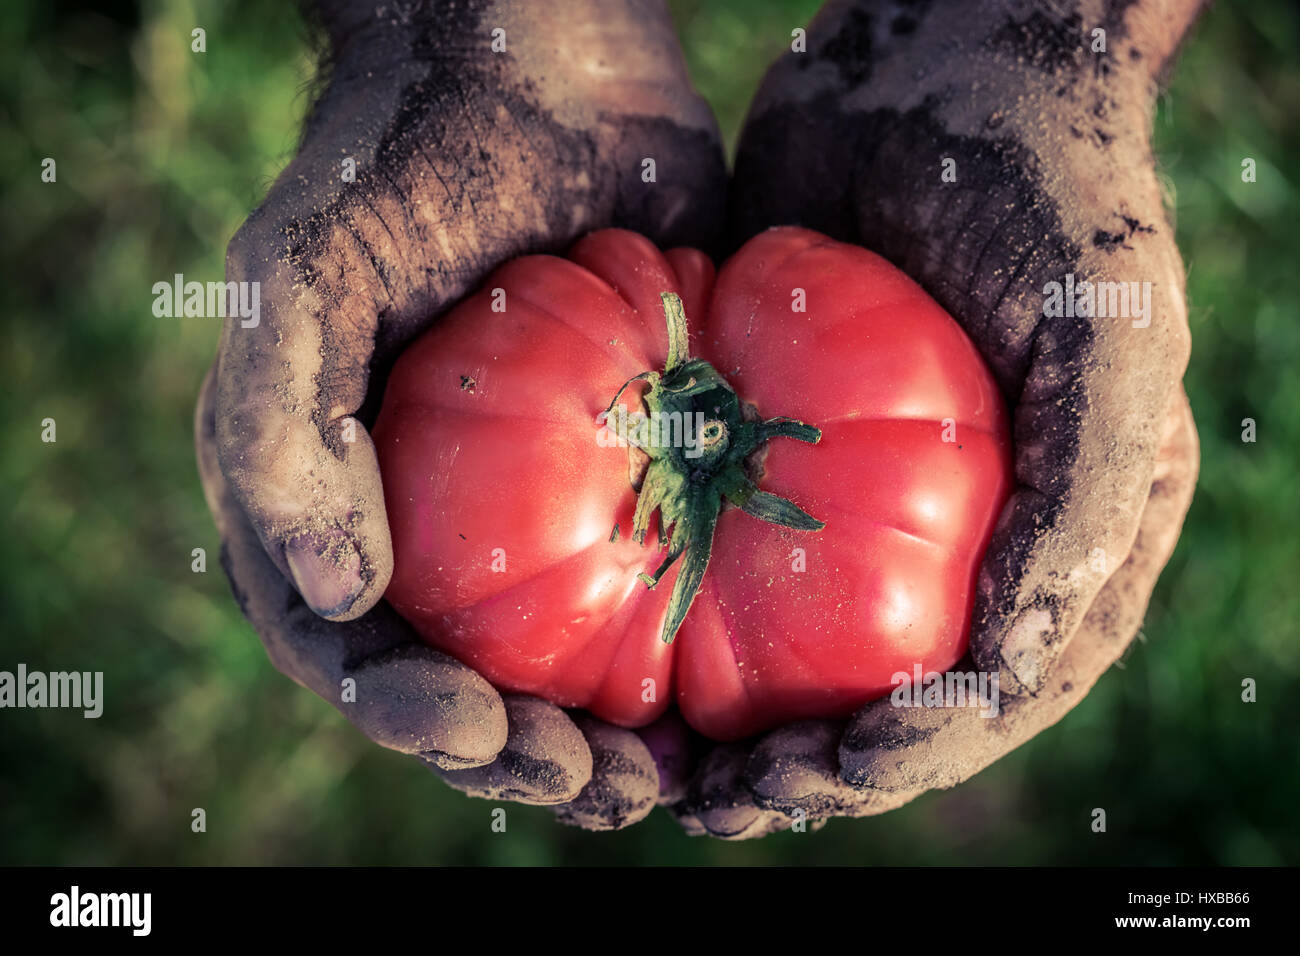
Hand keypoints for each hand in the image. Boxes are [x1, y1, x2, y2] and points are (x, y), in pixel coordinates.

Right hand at [196, 0, 723, 826]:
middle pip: (468, 684)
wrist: (538, 73)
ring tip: (668, 778)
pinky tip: (731, 691)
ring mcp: (531, 508)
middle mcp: (428, 526)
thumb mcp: (306, 276)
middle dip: (526, 757)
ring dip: (610, 738)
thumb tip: (340, 596)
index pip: (357, 652)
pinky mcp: (625, 476)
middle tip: (606, 787)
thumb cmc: (403, 163)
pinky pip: (652, 584)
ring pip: (564, 663)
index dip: (417, 718)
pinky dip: (684, 651)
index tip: (489, 739)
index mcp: (331, 504)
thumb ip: (284, 426)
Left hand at [667, 0, 1203, 837]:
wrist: (952, 58)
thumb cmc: (1053, 193)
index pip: (990, 694)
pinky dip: (690, 605)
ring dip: (738, 715)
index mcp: (1062, 539)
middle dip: (808, 764)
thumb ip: (1086, 501)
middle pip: (888, 692)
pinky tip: (626, 641)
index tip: (818, 779)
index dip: (909, 757)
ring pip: (805, 641)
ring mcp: (873, 494)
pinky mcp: (793, 441)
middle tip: (718, 799)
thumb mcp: (1103, 338)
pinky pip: (738, 544)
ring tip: (661, 763)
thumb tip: (1017, 670)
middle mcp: (969, 534)